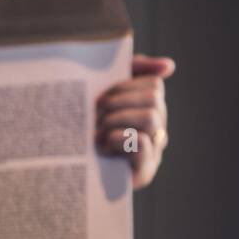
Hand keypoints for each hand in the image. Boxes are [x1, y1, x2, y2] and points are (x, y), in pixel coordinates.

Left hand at [95, 53, 175, 189]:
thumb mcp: (106, 94)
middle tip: (96, 116)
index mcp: (150, 111)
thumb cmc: (87, 128)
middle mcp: (157, 130)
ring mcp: (154, 152)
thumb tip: (169, 65)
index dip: (125, 86)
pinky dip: (121, 138)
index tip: (101, 98)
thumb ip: (135, 71)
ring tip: (97, 133)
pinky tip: (104, 145)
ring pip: (150, 117)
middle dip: (119, 103)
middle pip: (153, 100)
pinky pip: (142, 143)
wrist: (68, 171)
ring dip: (117, 120)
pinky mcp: (144, 173)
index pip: (154, 86)